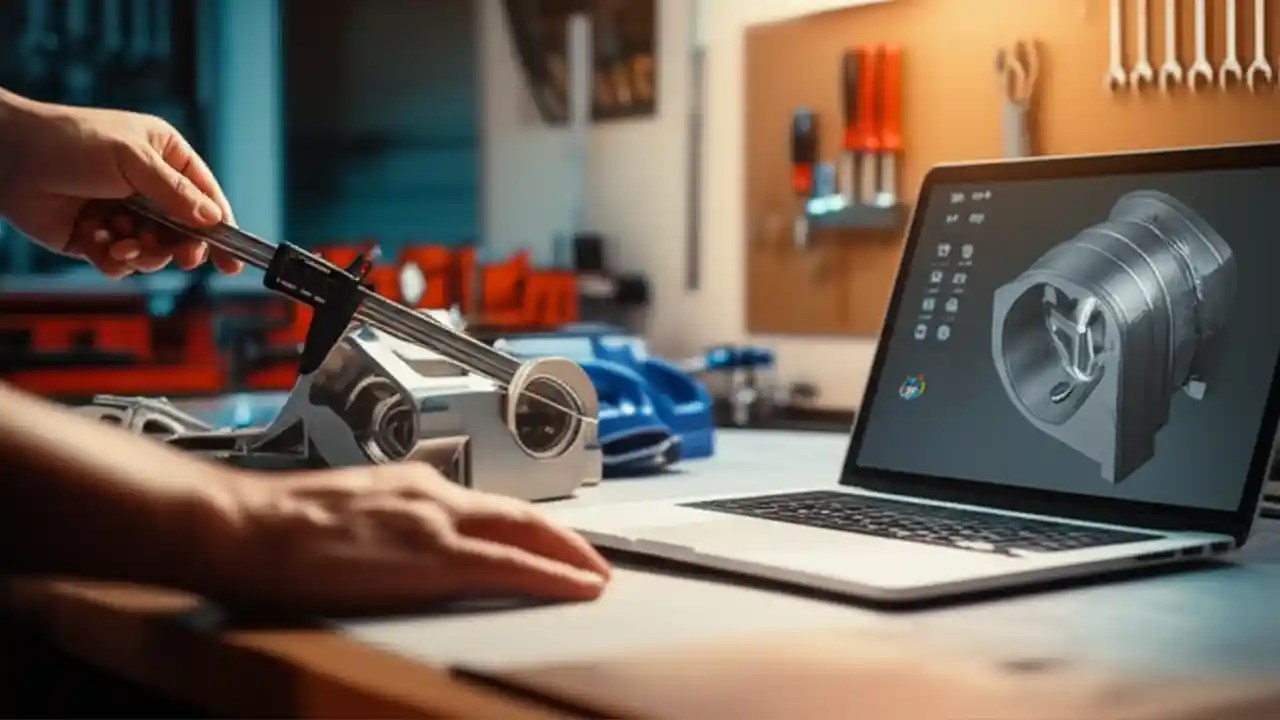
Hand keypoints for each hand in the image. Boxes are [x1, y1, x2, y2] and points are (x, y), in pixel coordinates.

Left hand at [0, 91, 241, 277]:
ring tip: (121, 243)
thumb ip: (175, 192)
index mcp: (165, 158)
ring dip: (143, 253)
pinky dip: (113, 259)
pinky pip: (121, 263)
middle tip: (180, 256)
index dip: (222, 229)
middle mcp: (148, 188)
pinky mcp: (97, 238)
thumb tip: (213, 219)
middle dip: (179, 246)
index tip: (233, 259)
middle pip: (185, 233)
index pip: (206, 198)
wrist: (7, 158)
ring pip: (155, 253)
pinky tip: (98, 241)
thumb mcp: (133, 160)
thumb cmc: (70, 142)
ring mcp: (123, 215)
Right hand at [201, 464, 611, 612]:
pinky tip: (575, 587)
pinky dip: (551, 574)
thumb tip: (400, 548)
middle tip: (595, 560)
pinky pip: (510, 565)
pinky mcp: (430, 555)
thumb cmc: (276, 526)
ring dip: (567, 554)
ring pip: (524, 533)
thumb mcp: (346, 515)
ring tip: (595, 575)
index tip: (552, 541)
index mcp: (411, 485)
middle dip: (564, 538)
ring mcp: (434, 522)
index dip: (530, 526)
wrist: (242, 526)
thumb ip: (386, 526)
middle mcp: (432, 494)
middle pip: (519, 513)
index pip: (488, 506)